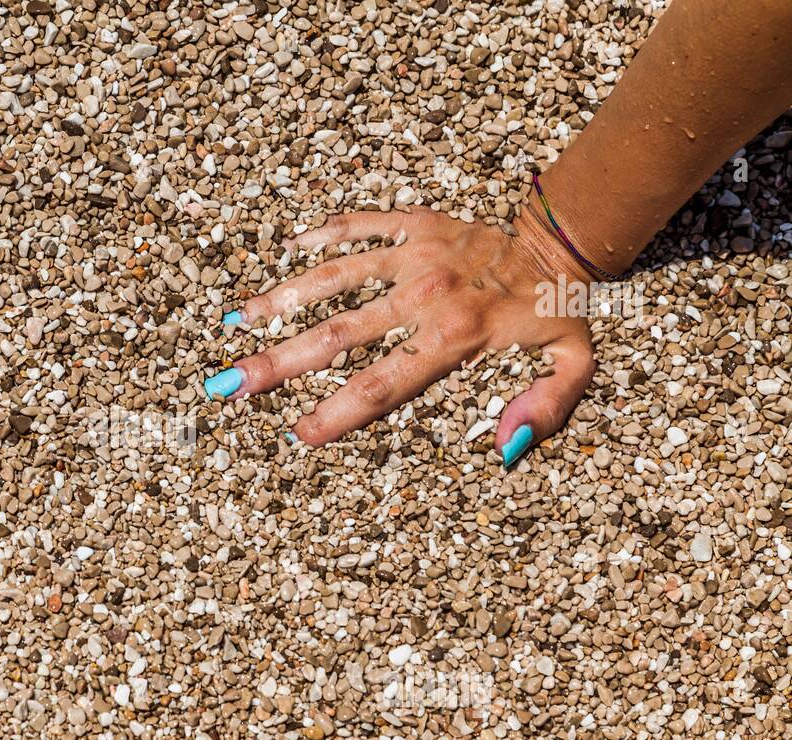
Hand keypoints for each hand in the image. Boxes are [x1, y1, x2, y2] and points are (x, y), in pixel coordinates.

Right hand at [205, 207, 595, 464]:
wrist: (564, 239)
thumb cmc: (559, 311)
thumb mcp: (573, 367)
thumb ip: (545, 408)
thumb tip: (506, 449)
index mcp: (456, 336)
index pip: (384, 382)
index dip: (340, 411)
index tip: (299, 433)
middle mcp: (426, 295)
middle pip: (339, 334)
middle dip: (281, 362)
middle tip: (232, 384)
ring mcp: (414, 256)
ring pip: (336, 278)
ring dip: (284, 299)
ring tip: (239, 322)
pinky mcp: (413, 225)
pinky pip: (361, 224)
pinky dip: (324, 233)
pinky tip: (288, 249)